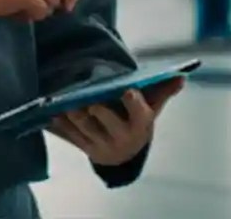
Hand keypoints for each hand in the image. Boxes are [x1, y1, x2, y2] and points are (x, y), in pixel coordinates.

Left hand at [48, 77, 185, 165]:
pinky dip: (58, 125)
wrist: (126, 154)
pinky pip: (68, 135)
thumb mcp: (153, 107)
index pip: (138, 112)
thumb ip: (164, 90)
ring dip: (72, 116)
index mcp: (139, 124)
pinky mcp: (83, 146)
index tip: (127, 90)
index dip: (132, 102)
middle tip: (87, 97)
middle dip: (96, 110)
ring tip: (62, 102)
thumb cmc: (138, 120)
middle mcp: (120, 137)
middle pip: (106, 121)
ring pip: (84, 128)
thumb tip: (182, 76)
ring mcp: (100, 144)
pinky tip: (48, 114)